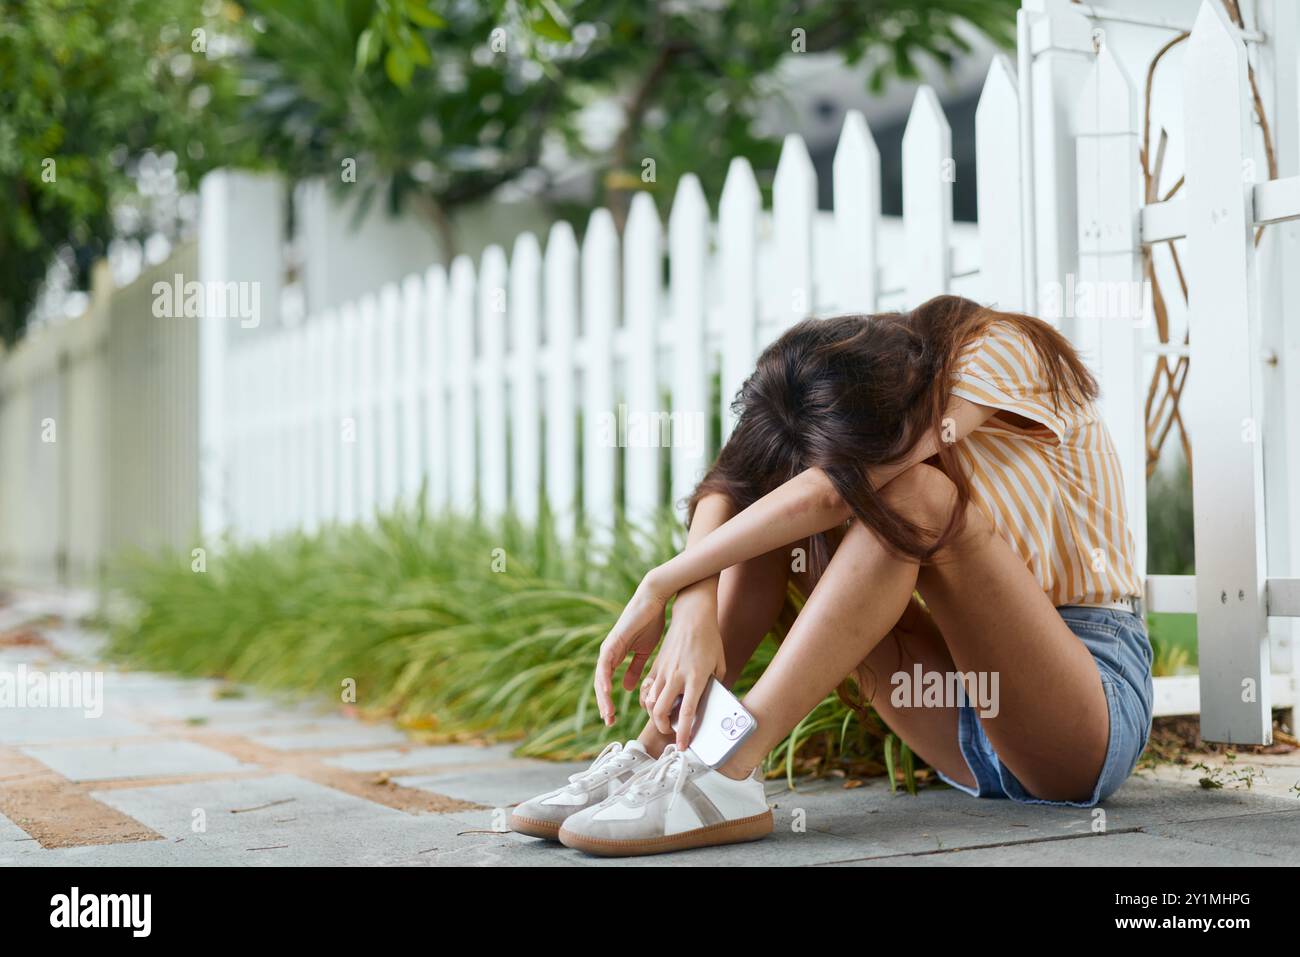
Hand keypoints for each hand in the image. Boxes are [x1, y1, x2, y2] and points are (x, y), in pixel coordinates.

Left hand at [594, 572, 669, 725]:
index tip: (613, 717)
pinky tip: (607, 691)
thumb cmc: (652, 622)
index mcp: (617, 656)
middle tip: (608, 721)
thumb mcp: (645, 652)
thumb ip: (635, 669)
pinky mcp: (612, 641)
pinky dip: (605, 678)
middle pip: (602, 684)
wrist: (655, 601)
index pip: (609, 684)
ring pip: (601, 677)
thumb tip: (627, 688)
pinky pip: (605, 664)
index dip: (610, 701)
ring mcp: (608, 647)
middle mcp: (609, 653)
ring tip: (607, 713)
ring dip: (603, 696)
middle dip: (604, 704)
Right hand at [641, 585, 725, 749]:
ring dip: (654, 715)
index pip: (688, 713)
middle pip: (661, 711)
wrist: (692, 617)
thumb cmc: (710, 640)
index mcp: (696, 678)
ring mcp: (664, 670)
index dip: (684, 733)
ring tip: (664, 719)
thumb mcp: (719, 664)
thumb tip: (710, 702)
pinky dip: (648, 700)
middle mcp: (677, 676)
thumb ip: (715, 685)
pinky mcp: (656, 664)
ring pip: (650, 701)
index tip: (683, 746)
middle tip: (670, 731)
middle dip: (663, 727)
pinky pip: (646, 688)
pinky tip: (655, 703)